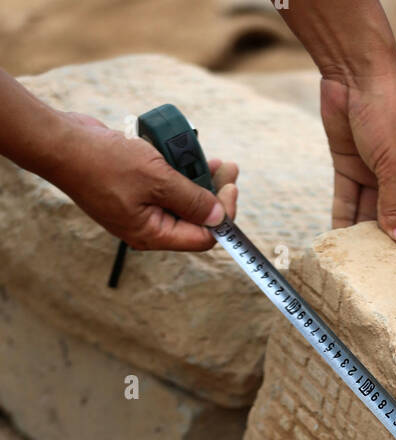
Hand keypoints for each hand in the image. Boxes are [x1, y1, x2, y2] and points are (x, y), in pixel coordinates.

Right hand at [50, 114, 237, 251]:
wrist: (62, 143)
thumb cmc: (103, 163)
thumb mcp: (156, 179)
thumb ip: (191, 199)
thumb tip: (220, 217)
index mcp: (152, 235)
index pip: (202, 237)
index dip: (223, 216)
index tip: (231, 187)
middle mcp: (148, 227)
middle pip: (195, 220)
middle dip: (215, 194)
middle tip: (229, 167)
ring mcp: (140, 208)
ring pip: (181, 200)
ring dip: (200, 180)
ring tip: (215, 160)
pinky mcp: (134, 190)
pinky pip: (165, 186)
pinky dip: (179, 172)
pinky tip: (186, 155)